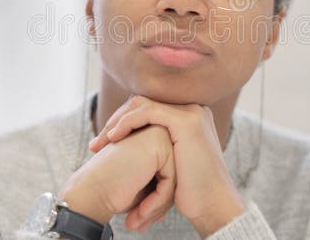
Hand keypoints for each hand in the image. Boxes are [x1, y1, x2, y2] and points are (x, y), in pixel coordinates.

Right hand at [60, 125, 175, 232]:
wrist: (90, 192)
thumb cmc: (113, 191)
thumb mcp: (146, 185)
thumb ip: (163, 180)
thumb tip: (186, 192)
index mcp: (154, 139)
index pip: (172, 175)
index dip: (158, 200)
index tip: (141, 217)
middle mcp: (157, 131)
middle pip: (175, 175)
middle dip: (158, 204)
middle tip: (137, 223)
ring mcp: (158, 133)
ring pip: (175, 179)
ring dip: (156, 206)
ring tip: (136, 221)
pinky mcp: (158, 143)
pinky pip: (171, 180)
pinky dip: (157, 202)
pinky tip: (139, 212)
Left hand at [89, 96, 245, 236]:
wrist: (212, 205)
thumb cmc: (192, 192)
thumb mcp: (172, 163)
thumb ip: (160, 148)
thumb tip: (134, 146)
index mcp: (189, 117)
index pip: (148, 109)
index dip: (123, 122)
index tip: (104, 143)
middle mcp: (192, 110)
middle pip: (143, 103)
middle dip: (116, 120)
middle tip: (97, 144)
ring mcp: (191, 113)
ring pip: (142, 105)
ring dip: (116, 121)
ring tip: (101, 142)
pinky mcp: (186, 121)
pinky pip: (147, 112)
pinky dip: (127, 122)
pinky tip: (114, 137)